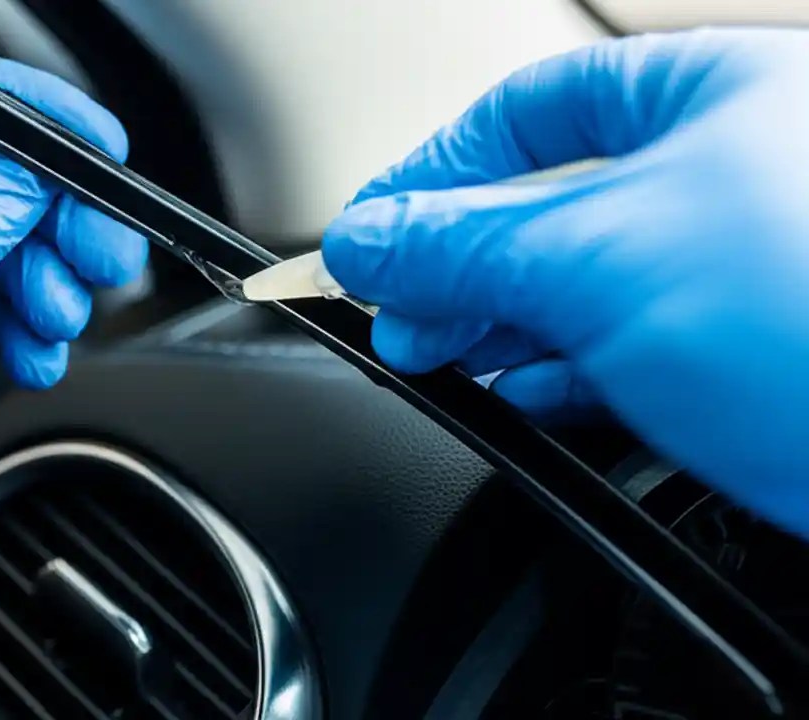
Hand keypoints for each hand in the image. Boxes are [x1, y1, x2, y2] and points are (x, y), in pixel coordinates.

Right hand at [320, 28, 808, 535]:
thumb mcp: (603, 256)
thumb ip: (465, 243)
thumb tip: (364, 236)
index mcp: (710, 95)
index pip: (530, 108)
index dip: (434, 165)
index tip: (369, 229)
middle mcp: (729, 173)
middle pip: (548, 197)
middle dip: (457, 256)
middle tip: (394, 310)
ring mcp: (737, 269)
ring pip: (582, 279)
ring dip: (497, 319)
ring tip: (439, 354)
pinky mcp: (744, 355)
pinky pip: (623, 344)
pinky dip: (557, 369)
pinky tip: (519, 388)